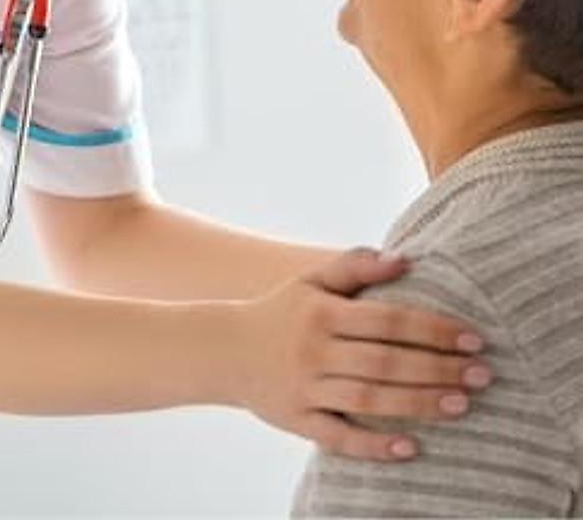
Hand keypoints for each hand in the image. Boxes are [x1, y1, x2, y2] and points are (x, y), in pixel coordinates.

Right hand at [231, 246, 489, 460]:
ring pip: (369, 399)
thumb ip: (354, 265)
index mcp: (321, 312)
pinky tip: (409, 446)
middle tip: (482, 374)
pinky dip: (374, 444)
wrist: (222, 348)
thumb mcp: (309, 281)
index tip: (472, 337)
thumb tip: (404, 259)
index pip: (387, 320)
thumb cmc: (280, 311)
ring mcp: (305, 387)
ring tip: (462, 405)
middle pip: (385, 362)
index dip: (432, 328)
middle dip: (437, 368)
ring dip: (419, 404)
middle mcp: (314, 350)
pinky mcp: (297, 420)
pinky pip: (338, 437)